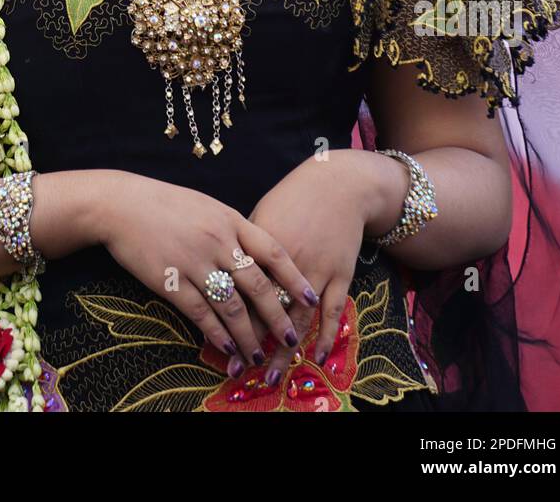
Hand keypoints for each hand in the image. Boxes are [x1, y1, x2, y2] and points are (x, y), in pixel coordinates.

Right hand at [96, 170, 319, 370]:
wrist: (124, 203)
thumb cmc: (167, 204)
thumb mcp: (208, 207)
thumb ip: (233, 230)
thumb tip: (257, 256)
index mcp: (230, 220)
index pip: (272, 251)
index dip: (294, 279)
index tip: (311, 299)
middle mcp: (218, 241)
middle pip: (257, 285)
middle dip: (277, 317)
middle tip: (291, 340)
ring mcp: (195, 262)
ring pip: (231, 306)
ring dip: (248, 335)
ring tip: (258, 356)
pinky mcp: (171, 280)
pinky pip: (200, 313)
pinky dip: (216, 333)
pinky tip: (227, 348)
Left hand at [243, 149, 382, 384]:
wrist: (338, 184)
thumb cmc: (294, 197)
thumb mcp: (262, 215)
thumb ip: (243, 246)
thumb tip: (223, 271)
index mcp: (261, 246)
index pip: (242, 291)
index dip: (230, 321)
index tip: (218, 346)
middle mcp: (288, 262)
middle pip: (267, 310)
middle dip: (253, 343)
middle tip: (239, 369)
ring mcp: (317, 269)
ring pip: (298, 317)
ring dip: (285, 351)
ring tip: (271, 375)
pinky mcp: (341, 274)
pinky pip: (333, 311)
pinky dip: (327, 335)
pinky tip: (319, 357)